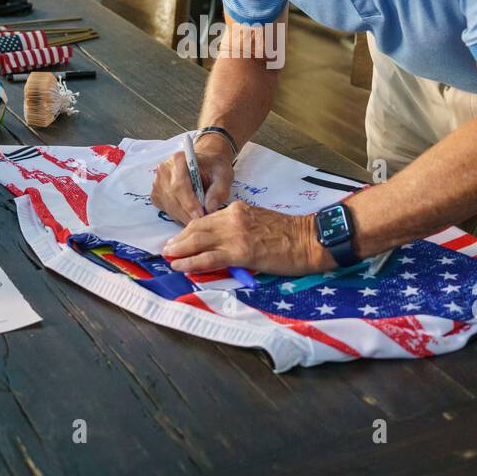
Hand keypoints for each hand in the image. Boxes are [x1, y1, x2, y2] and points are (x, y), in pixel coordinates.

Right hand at [151, 133, 235, 223]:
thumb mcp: (223, 176)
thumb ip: (218, 191)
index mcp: (179, 159)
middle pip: (172, 197)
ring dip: (184, 217)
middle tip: (202, 222)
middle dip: (188, 213)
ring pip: (169, 206)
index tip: (201, 215)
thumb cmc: (214, 169)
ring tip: (199, 219)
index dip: (190, 203)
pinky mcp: (157, 195)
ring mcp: (158, 183)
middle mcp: (165, 170)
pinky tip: (191, 214)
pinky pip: (167, 210)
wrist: (206, 165)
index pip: (180, 185)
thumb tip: (210, 209)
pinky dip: (179, 216)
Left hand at [164, 202, 333, 276]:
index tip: (181, 238)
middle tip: (167, 249)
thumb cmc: (290, 234)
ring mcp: (235, 234)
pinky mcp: (240, 251)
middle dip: (180, 239)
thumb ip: (241, 227)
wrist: (309, 239)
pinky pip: (209, 257)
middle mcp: (232, 217)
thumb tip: (225, 242)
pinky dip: (191, 262)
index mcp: (238, 209)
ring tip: (168, 258)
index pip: (207, 219)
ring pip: (198, 240)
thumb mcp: (260, 221)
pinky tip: (180, 266)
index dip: (190, 230)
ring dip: (180, 250)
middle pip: (198, 227)